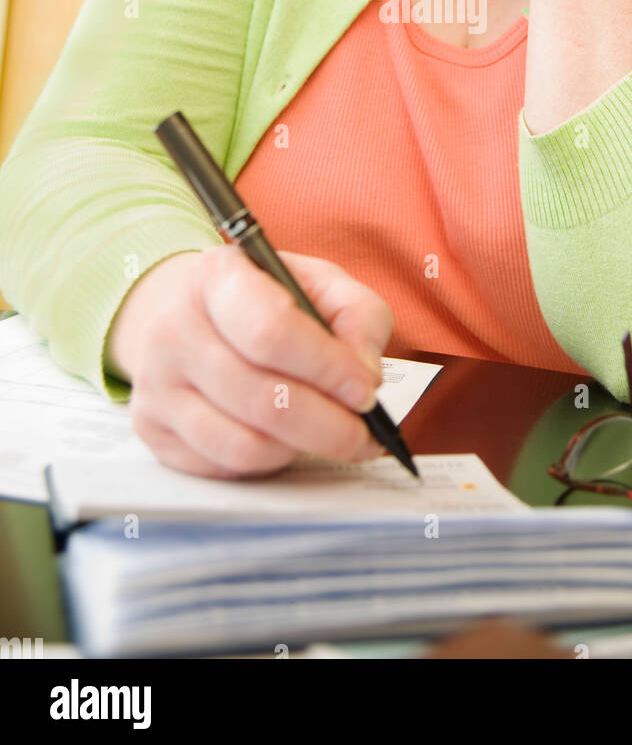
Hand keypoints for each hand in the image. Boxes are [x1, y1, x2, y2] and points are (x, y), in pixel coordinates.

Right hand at [105, 244, 393, 477]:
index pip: (272, 332)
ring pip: (245, 444)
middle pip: (262, 399)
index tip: (365, 390)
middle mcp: (174, 329)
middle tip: (364, 433)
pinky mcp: (152, 429)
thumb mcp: (319, 282)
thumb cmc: (263, 299)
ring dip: (303, 448)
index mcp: (217, 277)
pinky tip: (288, 440)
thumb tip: (365, 376)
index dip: (328, 368)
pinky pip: (224, 467)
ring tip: (328, 434)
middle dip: (330, 425)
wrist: (185, 309)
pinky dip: (270, 462)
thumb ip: (357, 316)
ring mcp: (156, 384)